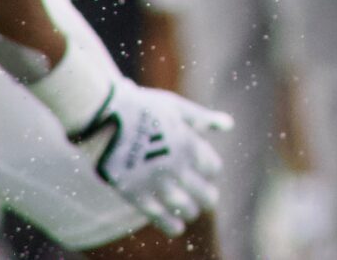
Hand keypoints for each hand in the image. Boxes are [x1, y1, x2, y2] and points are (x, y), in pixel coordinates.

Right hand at [72, 79, 232, 236]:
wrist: (106, 116)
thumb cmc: (143, 108)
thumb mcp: (177, 108)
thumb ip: (203, 119)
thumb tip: (229, 125)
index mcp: (189, 144)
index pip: (211, 166)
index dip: (211, 170)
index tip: (209, 173)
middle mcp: (177, 166)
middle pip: (202, 190)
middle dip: (208, 196)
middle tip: (209, 200)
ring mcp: (157, 181)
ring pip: (183, 205)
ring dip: (191, 210)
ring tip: (193, 212)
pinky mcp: (136, 193)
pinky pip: (157, 215)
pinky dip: (170, 224)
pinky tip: (177, 228)